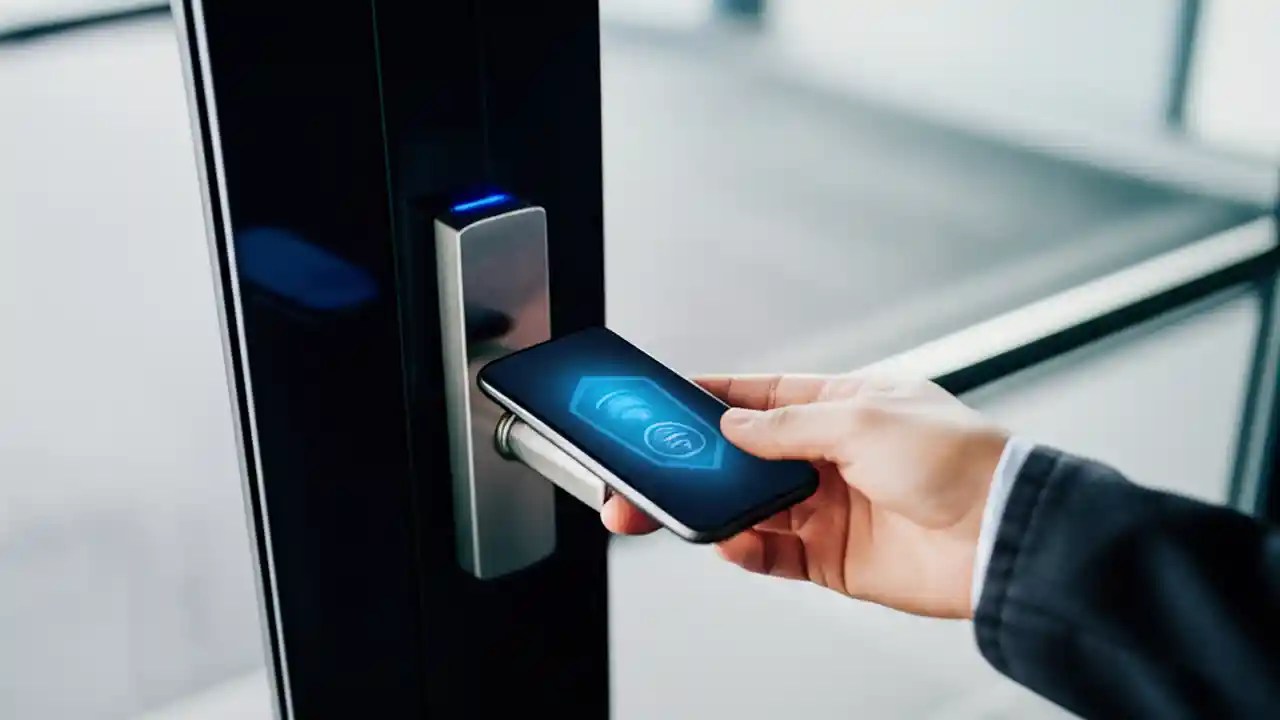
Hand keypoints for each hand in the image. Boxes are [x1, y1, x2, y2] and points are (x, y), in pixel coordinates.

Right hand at [602, 372, 1008, 618]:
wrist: (1003, 536)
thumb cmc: (960, 460)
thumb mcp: (862, 420)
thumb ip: (787, 427)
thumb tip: (733, 426)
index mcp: (844, 406)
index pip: (764, 397)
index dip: (716, 398)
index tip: (669, 399)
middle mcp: (833, 455)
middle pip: (745, 457)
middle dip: (697, 464)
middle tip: (652, 468)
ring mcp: (831, 507)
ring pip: (751, 506)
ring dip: (715, 507)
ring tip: (681, 506)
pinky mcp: (833, 557)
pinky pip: (773, 553)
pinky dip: (745, 549)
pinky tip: (730, 540)